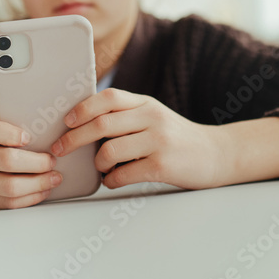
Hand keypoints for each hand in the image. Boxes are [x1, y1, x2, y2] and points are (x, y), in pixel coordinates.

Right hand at [0, 117, 61, 208]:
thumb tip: (42, 133)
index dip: (10, 133)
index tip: (28, 137)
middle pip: (6, 161)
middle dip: (37, 162)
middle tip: (52, 160)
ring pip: (10, 187)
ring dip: (39, 184)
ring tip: (54, 178)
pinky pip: (8, 204)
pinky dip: (30, 198)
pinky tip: (42, 191)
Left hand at [50, 88, 225, 189]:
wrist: (218, 155)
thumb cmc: (179, 139)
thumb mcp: (155, 116)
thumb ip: (127, 115)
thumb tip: (83, 123)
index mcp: (146, 103)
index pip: (109, 97)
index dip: (82, 108)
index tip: (66, 122)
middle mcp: (152, 118)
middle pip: (101, 123)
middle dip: (73, 138)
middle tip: (61, 149)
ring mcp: (158, 141)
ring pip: (109, 150)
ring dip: (96, 163)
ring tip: (101, 168)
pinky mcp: (162, 165)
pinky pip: (123, 174)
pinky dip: (111, 180)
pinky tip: (114, 180)